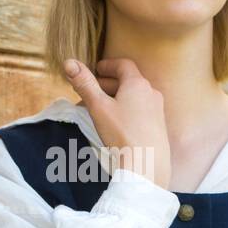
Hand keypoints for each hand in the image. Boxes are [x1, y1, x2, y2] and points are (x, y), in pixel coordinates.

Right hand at [63, 56, 171, 189]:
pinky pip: (140, 111)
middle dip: (107, 84)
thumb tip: (69, 62)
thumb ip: (84, 84)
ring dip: (116, 98)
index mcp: (137, 84)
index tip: (96, 69)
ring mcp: (157, 110)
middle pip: (128, 81)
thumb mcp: (98, 107)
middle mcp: (151, 93)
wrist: (147, 164)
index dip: (108, 65)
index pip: (123, 65)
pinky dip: (126, 110)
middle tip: (90, 91)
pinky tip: (115, 124)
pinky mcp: (158, 126)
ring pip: (133, 97)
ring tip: (99, 110)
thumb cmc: (122, 133)